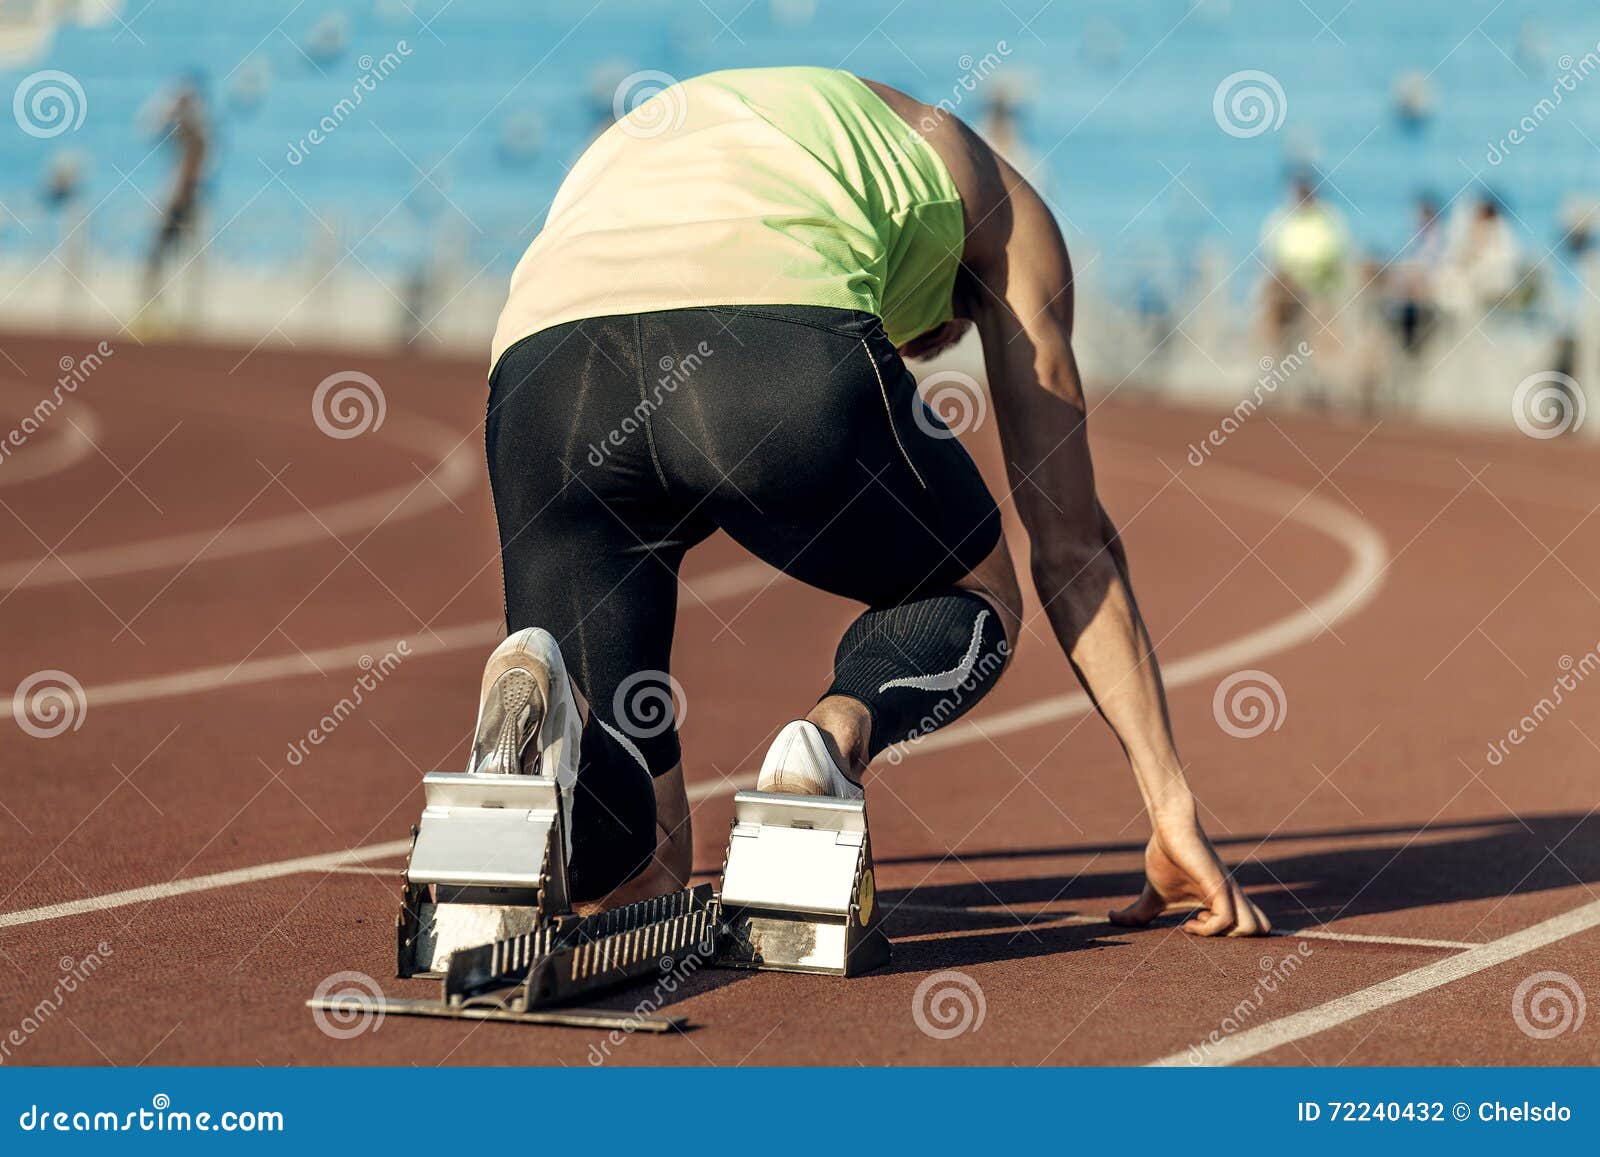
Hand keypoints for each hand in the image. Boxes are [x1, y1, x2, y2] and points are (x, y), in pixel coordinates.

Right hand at [1109, 820, 1269, 936]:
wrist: (1170, 828)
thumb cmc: (1166, 856)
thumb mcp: (1153, 894)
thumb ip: (1138, 912)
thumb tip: (1111, 919)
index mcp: (1224, 901)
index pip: (1251, 927)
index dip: (1229, 940)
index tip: (1192, 929)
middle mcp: (1233, 898)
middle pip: (1263, 929)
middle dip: (1238, 944)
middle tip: (1203, 932)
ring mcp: (1230, 893)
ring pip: (1256, 928)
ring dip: (1226, 939)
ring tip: (1197, 926)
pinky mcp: (1220, 886)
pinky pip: (1227, 920)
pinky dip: (1209, 930)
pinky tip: (1189, 922)